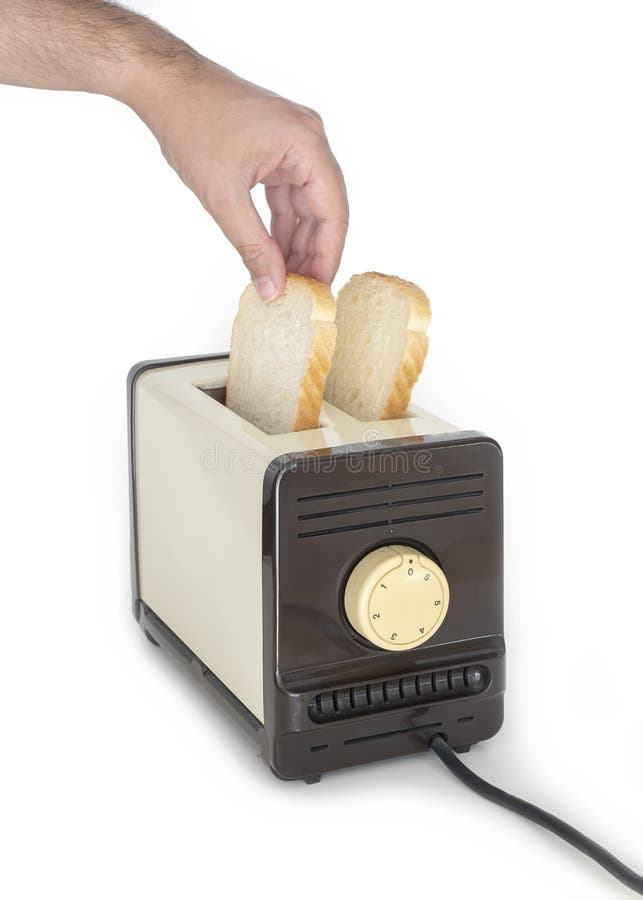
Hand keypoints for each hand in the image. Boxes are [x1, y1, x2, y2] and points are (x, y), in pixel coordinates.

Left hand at [128, 61, 348, 299]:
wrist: (163, 83)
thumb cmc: (191, 121)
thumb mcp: (223, 197)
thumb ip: (252, 247)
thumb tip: (272, 288)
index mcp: (306, 144)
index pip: (333, 211)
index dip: (328, 255)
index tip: (319, 290)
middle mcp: (308, 140)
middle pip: (324, 210)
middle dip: (312, 253)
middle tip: (301, 292)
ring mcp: (293, 144)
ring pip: (305, 206)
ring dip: (296, 243)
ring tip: (286, 279)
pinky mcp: (276, 150)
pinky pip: (287, 196)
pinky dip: (281, 225)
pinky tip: (275, 254)